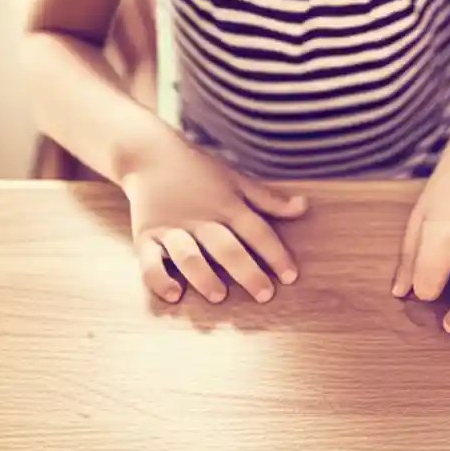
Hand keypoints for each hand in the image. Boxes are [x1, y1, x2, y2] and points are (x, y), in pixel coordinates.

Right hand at [123, 147, 306, 303]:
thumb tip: (304, 206)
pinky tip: (174, 294)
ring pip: (188, 255)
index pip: (256, 231)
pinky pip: (149, 262)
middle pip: (226, 247)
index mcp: (226, 205)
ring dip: (204, 276)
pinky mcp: (145, 237)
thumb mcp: (236, 180)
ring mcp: (171, 229)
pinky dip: (159, 279)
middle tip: (265, 294)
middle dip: (247, 271)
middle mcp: (200, 219)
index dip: (275, 253)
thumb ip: (268, 200)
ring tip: (219, 295)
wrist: (148, 155)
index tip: (291, 276)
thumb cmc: (199, 172)